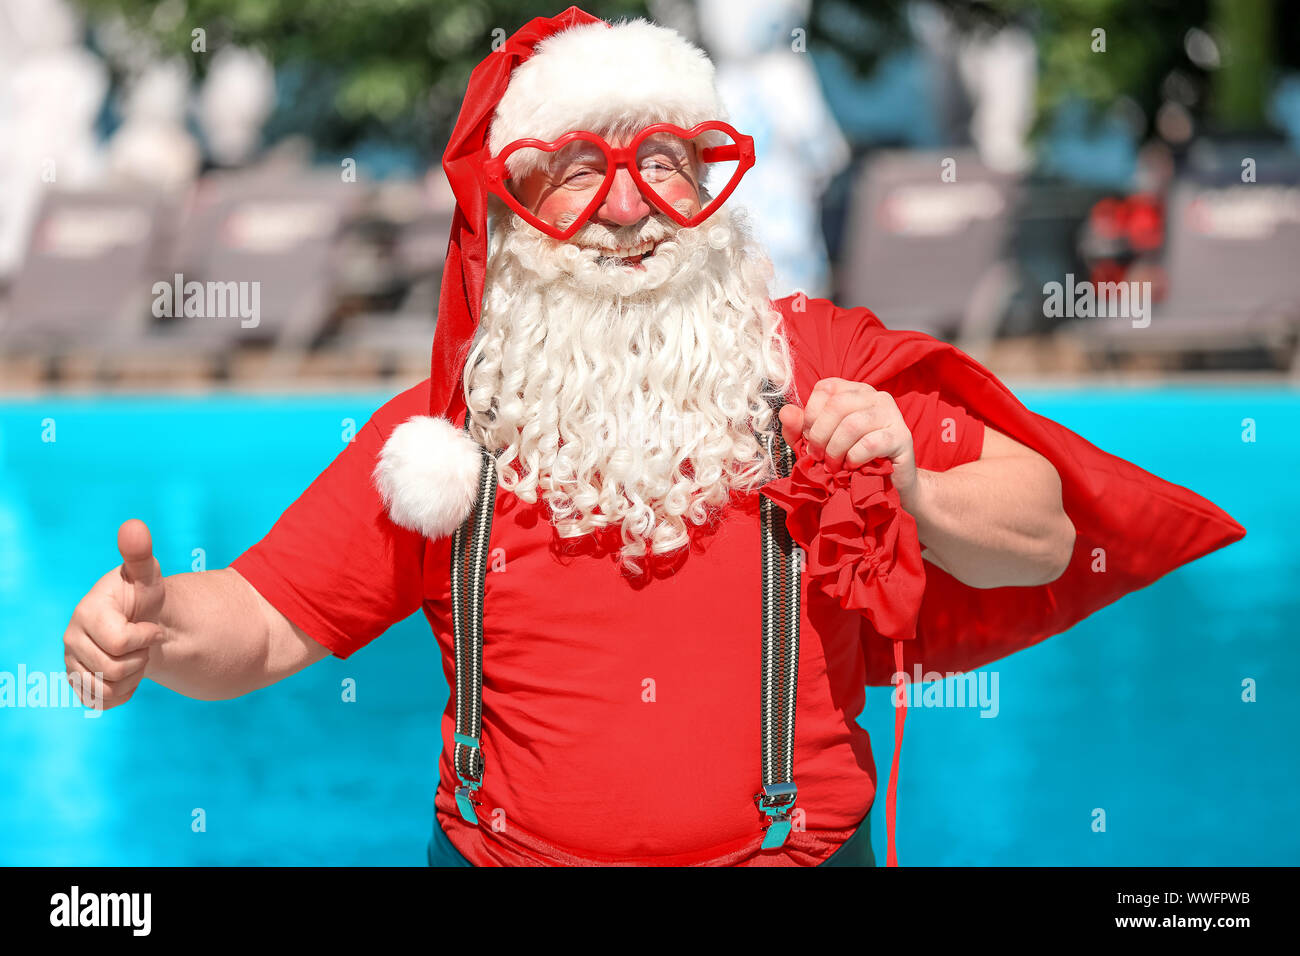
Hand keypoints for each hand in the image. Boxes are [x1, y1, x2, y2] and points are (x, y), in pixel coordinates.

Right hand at [62, 519, 166, 710]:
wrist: (141, 622)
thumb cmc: (143, 596)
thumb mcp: (147, 574)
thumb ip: (139, 553)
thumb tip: (133, 526)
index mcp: (86, 612)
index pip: (122, 642)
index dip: (146, 637)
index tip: (150, 625)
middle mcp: (70, 638)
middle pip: (117, 669)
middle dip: (140, 657)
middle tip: (142, 641)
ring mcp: (71, 663)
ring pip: (110, 689)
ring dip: (134, 675)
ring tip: (133, 654)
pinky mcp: (77, 684)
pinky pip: (104, 702)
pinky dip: (124, 692)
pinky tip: (127, 671)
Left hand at [778, 377, 918, 505]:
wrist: (888, 485)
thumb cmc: (851, 461)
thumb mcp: (819, 444)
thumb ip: (799, 429)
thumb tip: (786, 412)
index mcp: (854, 391)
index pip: (825, 388)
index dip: (810, 415)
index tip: (808, 438)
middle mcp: (875, 396)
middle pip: (837, 405)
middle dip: (820, 436)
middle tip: (818, 457)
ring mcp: (891, 414)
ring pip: (852, 424)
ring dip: (836, 450)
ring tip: (834, 466)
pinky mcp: (902, 437)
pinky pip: (870, 443)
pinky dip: (854, 458)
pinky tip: (852, 466)